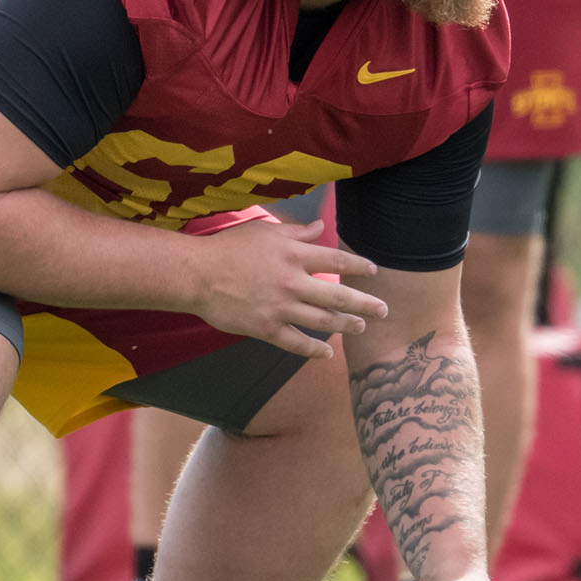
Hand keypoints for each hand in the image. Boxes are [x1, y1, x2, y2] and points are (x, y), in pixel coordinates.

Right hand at [187, 219, 387, 358]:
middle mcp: (292, 282)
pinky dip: (314, 349)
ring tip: (360, 327)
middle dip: (364, 304)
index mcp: (293, 254)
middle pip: (337, 295)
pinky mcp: (266, 328)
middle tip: (383, 310)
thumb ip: (295, 232)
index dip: (358, 266)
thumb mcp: (264, 230)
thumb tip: (319, 227)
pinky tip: (327, 352)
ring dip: (345, 325)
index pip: (335, 260)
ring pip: (322, 321)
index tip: (372, 271)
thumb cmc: (229, 247)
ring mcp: (280, 308)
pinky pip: (296, 343)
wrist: (197, 274)